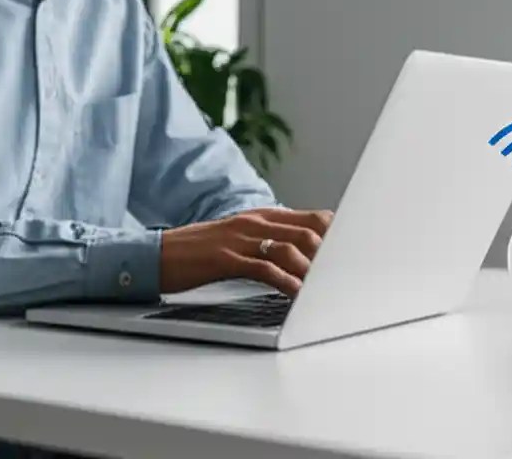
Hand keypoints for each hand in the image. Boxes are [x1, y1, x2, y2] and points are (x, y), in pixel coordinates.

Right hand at [159, 207, 333, 295]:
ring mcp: (239, 238)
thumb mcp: (238, 239)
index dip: (337, 235)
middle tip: (348, 276)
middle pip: (307, 231)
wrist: (156, 255)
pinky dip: (286, 282)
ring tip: (327, 288)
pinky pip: (264, 268)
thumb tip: (303, 256)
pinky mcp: (226, 258)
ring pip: (289, 248)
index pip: (312, 218)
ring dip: (312, 270)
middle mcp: (254, 222)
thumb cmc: (199, 252)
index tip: (355, 253)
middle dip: (331, 254)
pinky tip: (297, 295)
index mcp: (260, 216)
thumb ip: (269, 241)